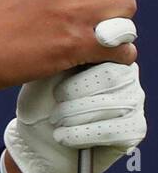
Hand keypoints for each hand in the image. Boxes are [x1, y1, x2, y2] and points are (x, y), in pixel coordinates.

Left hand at [3, 54, 146, 172]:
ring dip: (74, 115)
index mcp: (107, 53)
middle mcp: (127, 75)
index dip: (95, 53)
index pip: (111, 46)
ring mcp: (134, 101)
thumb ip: (62, 50)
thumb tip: (74, 33)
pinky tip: (63, 136)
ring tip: (56, 119)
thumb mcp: (43, 72)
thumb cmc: (41, 101)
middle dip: (76, 91)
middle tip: (56, 101)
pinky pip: (113, 130)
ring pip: (112, 104)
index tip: (74, 65)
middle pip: (112, 75)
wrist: (36, 139)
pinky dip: (81, 134)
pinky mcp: (134, 129)